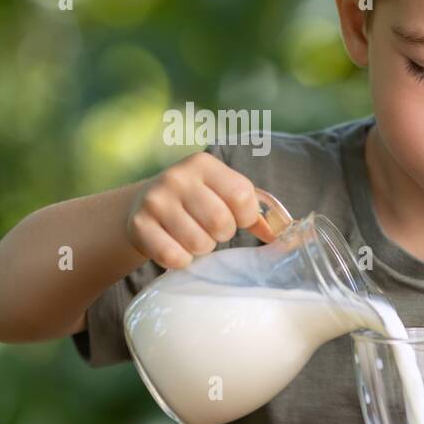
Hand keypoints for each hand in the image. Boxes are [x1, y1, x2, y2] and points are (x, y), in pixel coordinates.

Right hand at [127, 151, 274, 268]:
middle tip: (212, 231)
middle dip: (222, 234)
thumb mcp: (221, 194)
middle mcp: (177, 177)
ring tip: (193, 237)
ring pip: (198, 243)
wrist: (142, 205)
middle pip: (220, 222)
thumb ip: (253, 210)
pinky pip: (174, 257)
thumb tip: (285, 236)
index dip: (245, 216)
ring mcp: (155, 200)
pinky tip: (177, 247)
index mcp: (203, 164)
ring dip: (202, 249)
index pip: (241, 195)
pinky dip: (182, 260)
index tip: (236, 218)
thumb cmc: (195, 201)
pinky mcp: (139, 225)